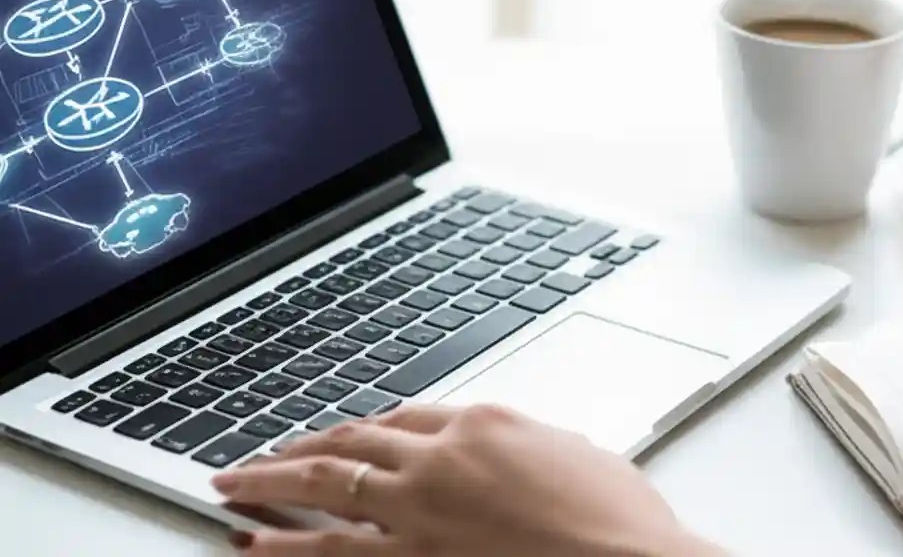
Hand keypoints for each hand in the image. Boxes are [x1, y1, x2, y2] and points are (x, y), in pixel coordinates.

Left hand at [212, 404, 723, 556]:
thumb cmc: (616, 519)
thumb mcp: (574, 455)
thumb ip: (524, 446)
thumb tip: (506, 452)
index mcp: (484, 422)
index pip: (407, 414)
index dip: (367, 426)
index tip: (344, 436)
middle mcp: (440, 456)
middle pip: (352, 439)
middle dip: (300, 443)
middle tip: (261, 449)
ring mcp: (420, 508)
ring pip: (324, 484)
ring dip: (269, 482)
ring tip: (231, 484)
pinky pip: (330, 550)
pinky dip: (285, 546)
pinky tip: (254, 544)